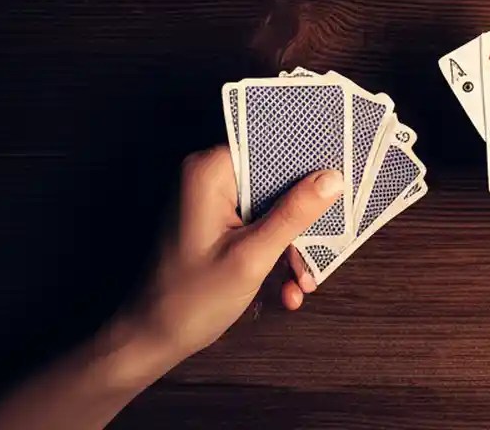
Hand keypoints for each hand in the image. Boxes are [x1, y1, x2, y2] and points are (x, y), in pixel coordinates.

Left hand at [123, 147, 343, 361]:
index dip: (308, 168)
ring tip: (301, 284)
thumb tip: (333, 178)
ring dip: (292, 247)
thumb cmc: (190, 300)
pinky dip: (275, 254)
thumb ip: (294, 214)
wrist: (150, 339)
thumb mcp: (253, 256)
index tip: (338, 190)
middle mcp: (209, 178)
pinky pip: (259, 226)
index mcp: (210, 173)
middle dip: (302, 222)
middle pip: (276, 182)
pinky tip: (286, 289)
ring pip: (273, 209)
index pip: (272, 149)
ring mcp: (212, 202)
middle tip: (318, 255)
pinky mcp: (217, 223)